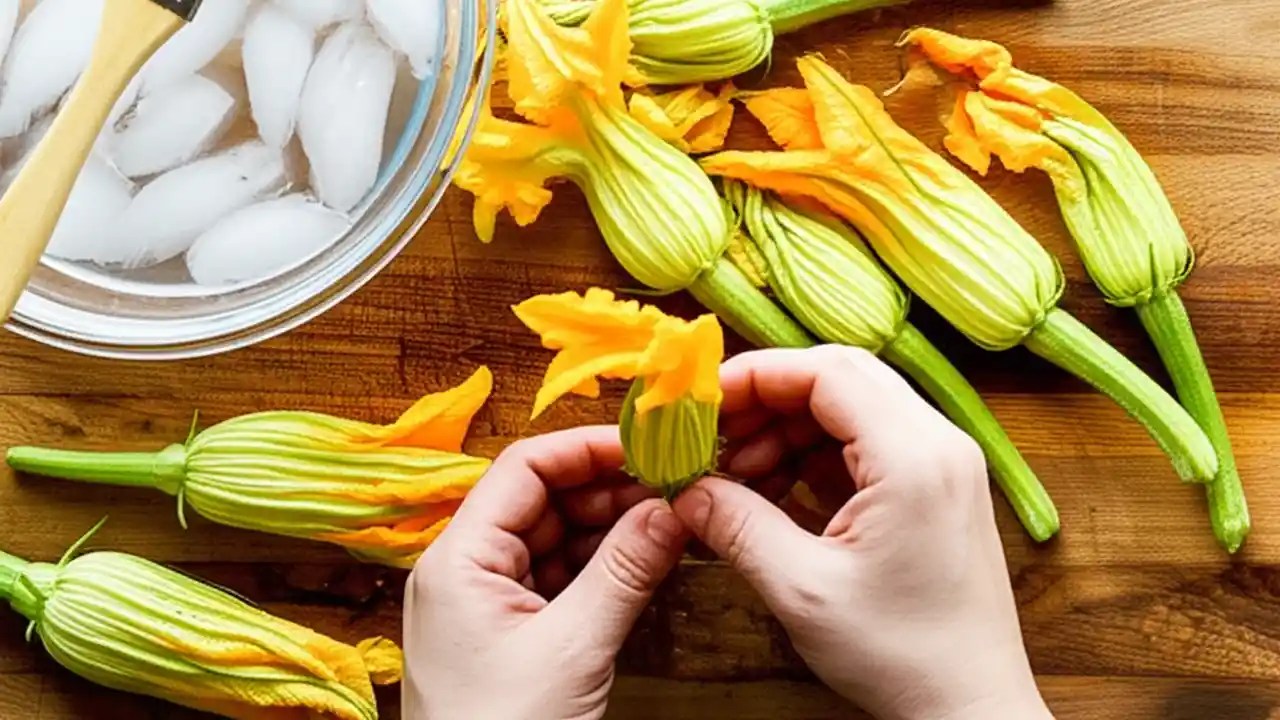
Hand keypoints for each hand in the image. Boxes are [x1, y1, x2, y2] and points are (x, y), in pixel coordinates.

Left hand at [403, 427, 687, 719]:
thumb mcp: (574, 648)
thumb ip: (625, 570)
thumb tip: (673, 506)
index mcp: (459, 558)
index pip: (523, 469)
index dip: (588, 449)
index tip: (651, 446)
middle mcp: (466, 569)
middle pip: (541, 500)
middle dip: (608, 489)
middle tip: (675, 485)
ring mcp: (488, 602)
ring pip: (556, 539)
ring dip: (611, 528)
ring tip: (671, 518)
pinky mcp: (511, 633)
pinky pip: (560, 579)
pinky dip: (602, 568)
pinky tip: (647, 559)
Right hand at [672, 346, 1051, 719]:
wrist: (970, 707)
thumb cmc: (902, 656)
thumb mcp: (802, 590)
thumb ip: (738, 526)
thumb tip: (684, 488)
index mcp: (914, 456)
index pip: (826, 371)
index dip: (755, 375)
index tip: (701, 401)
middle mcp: (938, 443)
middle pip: (839, 378)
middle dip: (767, 398)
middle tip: (711, 433)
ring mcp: (941, 464)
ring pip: (850, 408)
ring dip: (786, 429)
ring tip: (735, 475)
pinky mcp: (934, 489)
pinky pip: (864, 445)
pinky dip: (812, 456)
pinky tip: (770, 491)